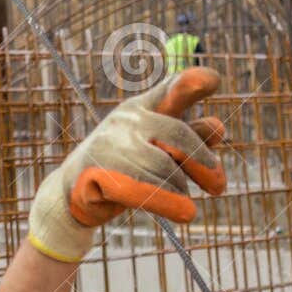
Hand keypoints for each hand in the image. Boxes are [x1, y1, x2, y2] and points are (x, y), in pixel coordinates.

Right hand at [27, 67, 226, 262]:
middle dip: (203, 163)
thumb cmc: (125, 165)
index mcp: (142, 108)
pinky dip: (169, 203)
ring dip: (181, 189)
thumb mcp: (159, 149)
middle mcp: (126, 119)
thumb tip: (219, 126)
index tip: (214, 79)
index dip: (191, 84)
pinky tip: (184, 211)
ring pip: (165, 168)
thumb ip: (190, 139)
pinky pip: (145, 189)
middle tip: (219, 186)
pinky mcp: (98, 170)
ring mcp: (109, 143)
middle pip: (178, 136)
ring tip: (183, 200)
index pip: (170, 91)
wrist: (72, 191)